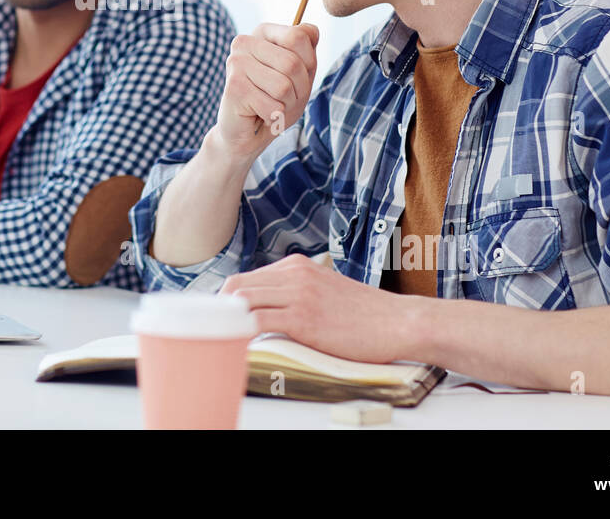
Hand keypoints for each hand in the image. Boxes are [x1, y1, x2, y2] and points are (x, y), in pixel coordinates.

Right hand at [212, 22, 318, 161]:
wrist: (247, 133)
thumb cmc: (274, 100)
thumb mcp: (300, 73)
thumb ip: (307, 50)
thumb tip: (313, 30)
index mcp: (262, 32)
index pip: (299, 36)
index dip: (308, 63)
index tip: (294, 77)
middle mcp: (244, 42)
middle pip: (293, 63)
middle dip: (298, 89)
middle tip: (283, 99)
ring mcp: (236, 63)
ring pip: (284, 86)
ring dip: (286, 105)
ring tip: (272, 106)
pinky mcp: (234, 88)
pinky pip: (273, 106)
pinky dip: (274, 117)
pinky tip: (260, 115)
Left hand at [220, 253, 414, 363]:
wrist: (398, 322)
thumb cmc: (365, 314)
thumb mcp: (325, 290)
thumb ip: (296, 292)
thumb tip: (268, 308)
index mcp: (297, 265)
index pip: (245, 277)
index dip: (226, 300)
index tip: (217, 318)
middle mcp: (294, 273)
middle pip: (236, 285)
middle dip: (218, 308)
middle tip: (211, 331)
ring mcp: (298, 294)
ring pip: (241, 299)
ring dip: (224, 319)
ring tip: (217, 338)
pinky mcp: (304, 318)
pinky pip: (256, 321)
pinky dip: (239, 331)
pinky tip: (235, 344)